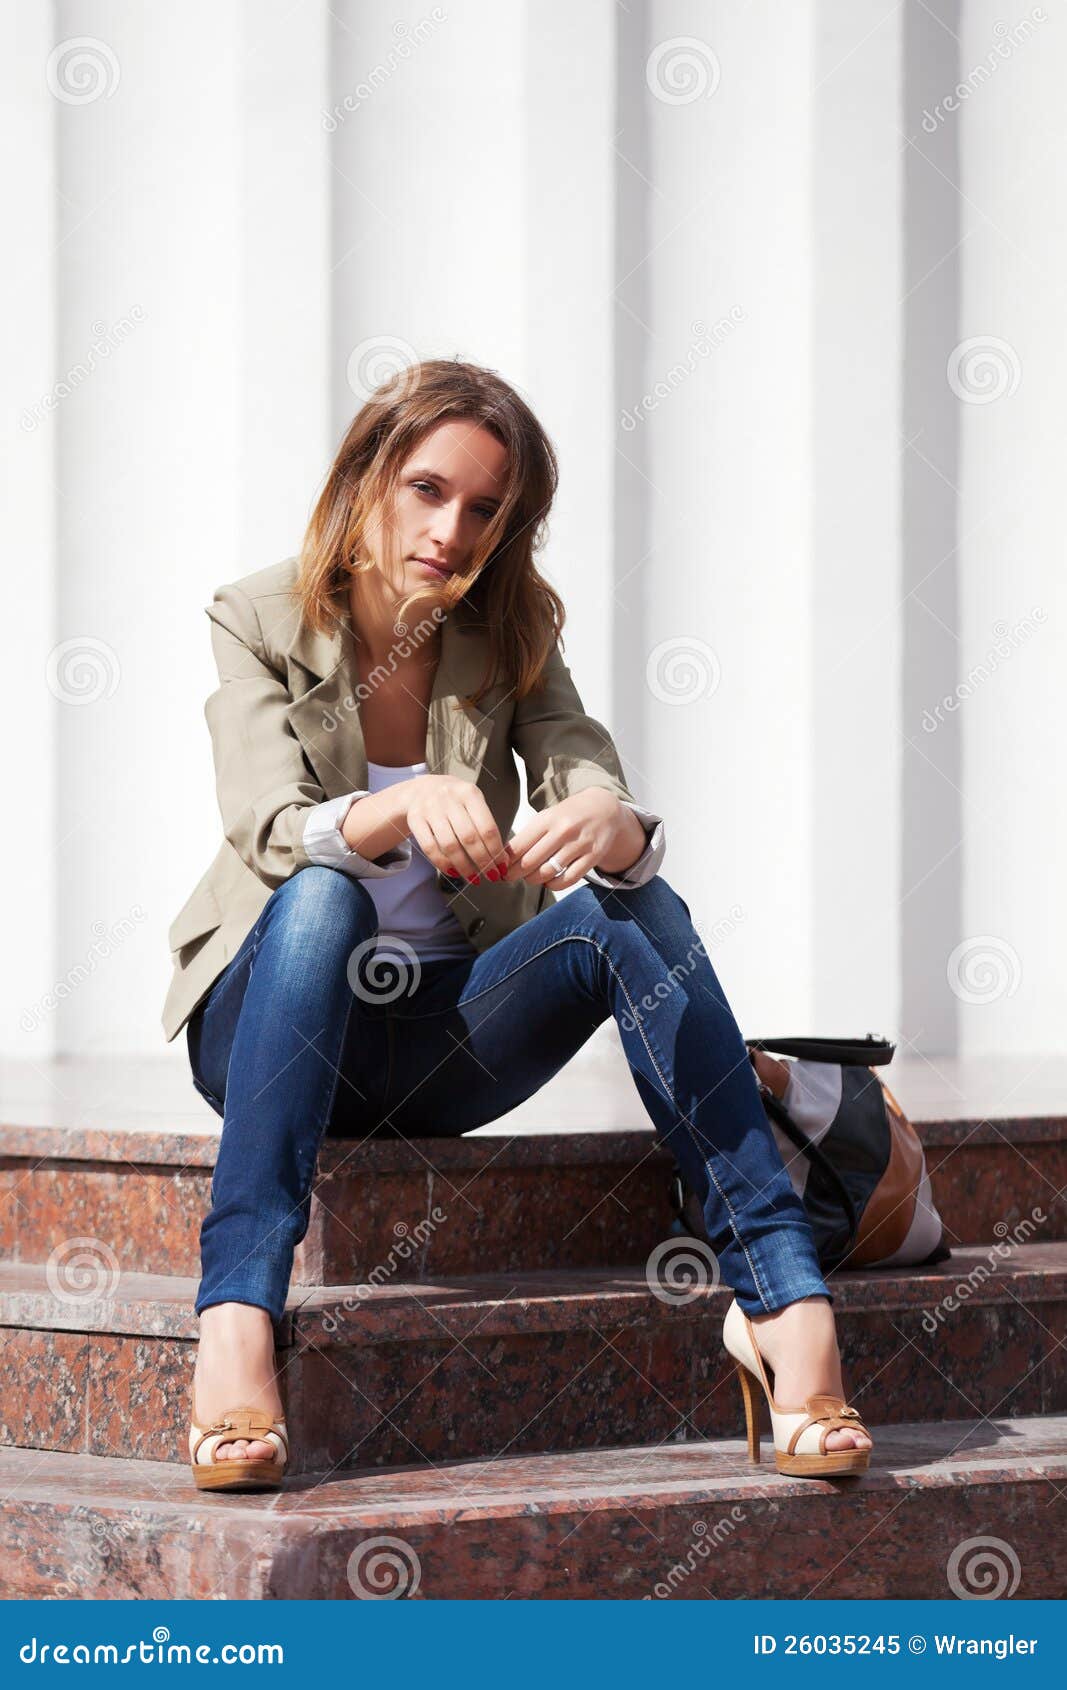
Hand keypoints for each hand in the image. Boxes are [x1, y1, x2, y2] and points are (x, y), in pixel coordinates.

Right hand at [402, 774, 508, 882]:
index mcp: (469, 793)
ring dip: (464, 866)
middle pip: (469, 838)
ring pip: (449, 845)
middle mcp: (448, 798)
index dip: (496, 851)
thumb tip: (500, 858)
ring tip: (474, 878)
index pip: (487, 827)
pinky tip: (454, 872)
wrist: (422, 789)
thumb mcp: (472, 802)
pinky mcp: (415, 819)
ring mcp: (430, 808)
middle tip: (491, 876)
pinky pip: (430, 847)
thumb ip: (485, 825)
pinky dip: (443, 864)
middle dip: (483, 862)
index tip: (502, 866)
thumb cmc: (455, 801)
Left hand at [500, 789, 624, 890]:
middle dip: (515, 874)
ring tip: (530, 878)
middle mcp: (563, 831)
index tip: (500, 867)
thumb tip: (506, 859)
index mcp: (547, 819)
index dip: (505, 862)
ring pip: (547, 872)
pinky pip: (568, 879)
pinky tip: (548, 881)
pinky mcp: (593, 856)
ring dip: (533, 880)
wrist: (605, 809)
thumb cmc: (570, 815)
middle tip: (510, 876)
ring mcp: (580, 844)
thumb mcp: (548, 817)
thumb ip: (529, 836)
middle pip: (530, 862)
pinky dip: (553, 885)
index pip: (518, 846)